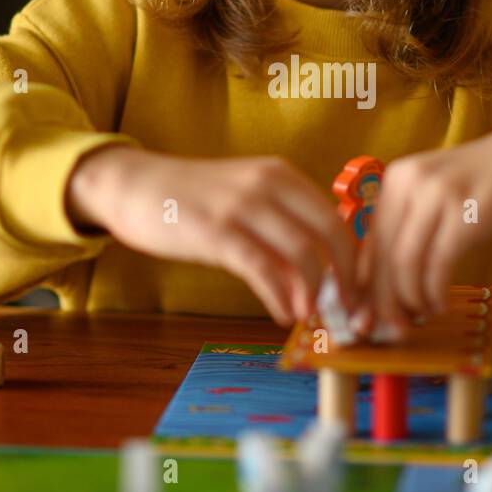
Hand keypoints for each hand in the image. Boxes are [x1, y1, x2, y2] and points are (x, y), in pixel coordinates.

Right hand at [67, 146, 357, 326]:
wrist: (134, 185)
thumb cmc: (193, 200)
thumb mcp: (246, 200)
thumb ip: (282, 229)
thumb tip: (322, 275)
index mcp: (282, 175)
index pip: (337, 217)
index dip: (355, 260)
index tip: (357, 291)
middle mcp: (269, 184)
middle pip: (331, 234)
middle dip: (346, 278)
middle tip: (346, 311)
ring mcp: (242, 206)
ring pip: (303, 252)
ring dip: (314, 293)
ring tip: (309, 315)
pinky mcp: (216, 232)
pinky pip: (263, 269)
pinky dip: (281, 297)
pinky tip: (282, 314)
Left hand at [352, 78, 491, 336]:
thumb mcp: (441, 197)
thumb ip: (414, 230)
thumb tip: (388, 287)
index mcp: (396, 179)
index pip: (369, 242)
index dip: (366, 286)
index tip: (370, 317)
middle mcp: (409, 182)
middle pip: (383, 256)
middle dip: (384, 302)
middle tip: (393, 330)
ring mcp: (439, 194)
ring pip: (406, 263)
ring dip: (411, 300)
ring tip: (423, 315)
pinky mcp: (469, 210)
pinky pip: (439, 263)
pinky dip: (435, 291)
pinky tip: (441, 302)